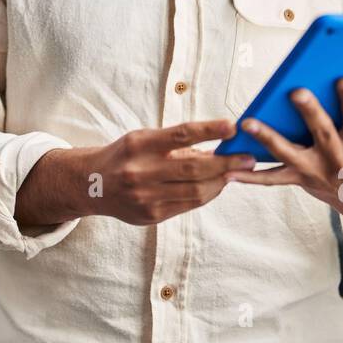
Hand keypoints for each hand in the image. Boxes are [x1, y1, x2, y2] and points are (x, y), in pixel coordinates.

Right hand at [85, 119, 255, 225]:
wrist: (93, 185)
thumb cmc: (126, 156)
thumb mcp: (144, 139)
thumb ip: (177, 144)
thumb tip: (219, 145)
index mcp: (139, 145)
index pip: (180, 135)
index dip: (208, 130)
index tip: (232, 126)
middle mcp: (140, 171)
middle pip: (193, 168)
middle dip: (226, 163)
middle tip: (249, 158)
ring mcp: (145, 197)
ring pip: (195, 191)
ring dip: (221, 181)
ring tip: (238, 172)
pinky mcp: (150, 216)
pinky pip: (188, 205)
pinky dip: (208, 194)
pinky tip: (218, 185)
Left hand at [225, 78, 342, 242]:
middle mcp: (339, 159)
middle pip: (322, 133)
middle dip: (310, 112)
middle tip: (296, 91)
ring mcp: (316, 171)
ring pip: (289, 154)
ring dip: (268, 138)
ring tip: (248, 122)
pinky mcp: (299, 179)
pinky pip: (271, 179)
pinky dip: (249, 176)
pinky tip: (229, 169)